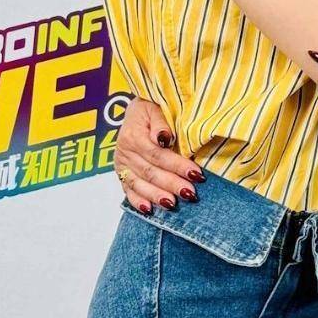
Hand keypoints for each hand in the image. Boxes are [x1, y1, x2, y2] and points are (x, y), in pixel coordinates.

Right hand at [114, 97, 202, 211]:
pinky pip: (128, 190)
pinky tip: (149, 209)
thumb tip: (163, 138)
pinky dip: (138, 202)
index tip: (196, 173)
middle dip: (171, 184)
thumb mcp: (155, 107)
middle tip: (190, 193)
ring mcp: (122, 165)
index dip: (177, 165)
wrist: (136, 110)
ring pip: (140, 184)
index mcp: (133, 135)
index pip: (158, 155)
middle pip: (150, 172)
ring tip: (174, 204)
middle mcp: (125, 152)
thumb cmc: (151, 108)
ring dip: (157, 196)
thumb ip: (160, 123)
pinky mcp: (122, 173)